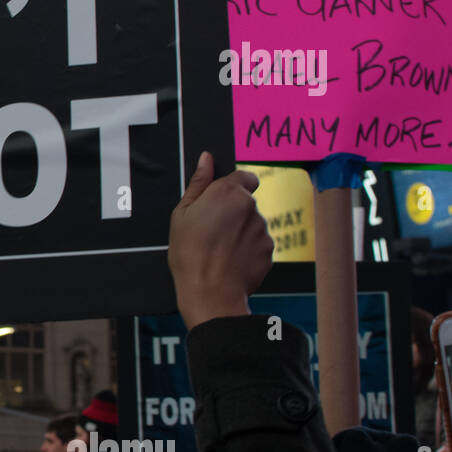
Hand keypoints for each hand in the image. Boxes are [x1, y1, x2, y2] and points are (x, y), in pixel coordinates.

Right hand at [169, 152, 271, 330]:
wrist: (210, 292)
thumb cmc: (190, 254)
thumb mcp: (182, 215)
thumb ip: (198, 183)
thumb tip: (206, 158)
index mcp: (228, 192)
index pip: (244, 176)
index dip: (232, 188)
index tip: (218, 202)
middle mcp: (250, 206)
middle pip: (246, 202)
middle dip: (233, 212)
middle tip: (210, 232)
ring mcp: (263, 229)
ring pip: (252, 224)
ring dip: (240, 232)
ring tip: (219, 251)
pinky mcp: (269, 250)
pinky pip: (258, 244)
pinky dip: (247, 250)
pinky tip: (230, 261)